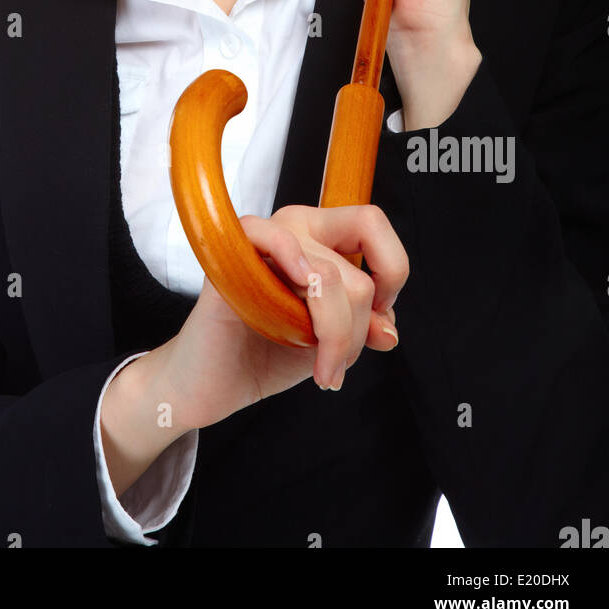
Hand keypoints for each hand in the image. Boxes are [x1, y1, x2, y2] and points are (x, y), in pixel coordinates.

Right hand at [157, 203, 407, 431]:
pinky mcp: (231, 258)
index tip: (377, 318)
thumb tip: (387, 330)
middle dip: (355, 331)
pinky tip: (296, 309)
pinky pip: (272, 238)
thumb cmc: (269, 353)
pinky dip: (294, 266)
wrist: (217, 383)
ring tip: (322, 369)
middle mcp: (295, 228)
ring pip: (328, 277)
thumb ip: (362, 322)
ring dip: (334, 338)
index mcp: (322, 236)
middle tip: (336, 363)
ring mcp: (262, 240)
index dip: (391, 272)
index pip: (372, 225)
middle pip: (357, 273)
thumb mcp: (331, 339)